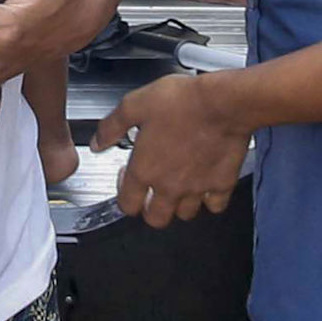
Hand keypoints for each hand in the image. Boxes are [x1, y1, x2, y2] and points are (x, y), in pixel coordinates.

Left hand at [91, 72, 248, 226]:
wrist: (223, 102)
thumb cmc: (182, 101)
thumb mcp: (135, 105)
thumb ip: (112, 126)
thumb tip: (98, 143)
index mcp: (145, 169)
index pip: (127, 204)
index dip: (125, 196)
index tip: (129, 181)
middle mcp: (169, 185)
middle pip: (155, 219)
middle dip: (151, 210)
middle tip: (153, 194)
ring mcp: (196, 188)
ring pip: (184, 215)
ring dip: (180, 206)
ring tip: (179, 188)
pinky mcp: (221, 184)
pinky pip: (214, 206)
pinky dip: (210, 201)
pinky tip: (207, 186)